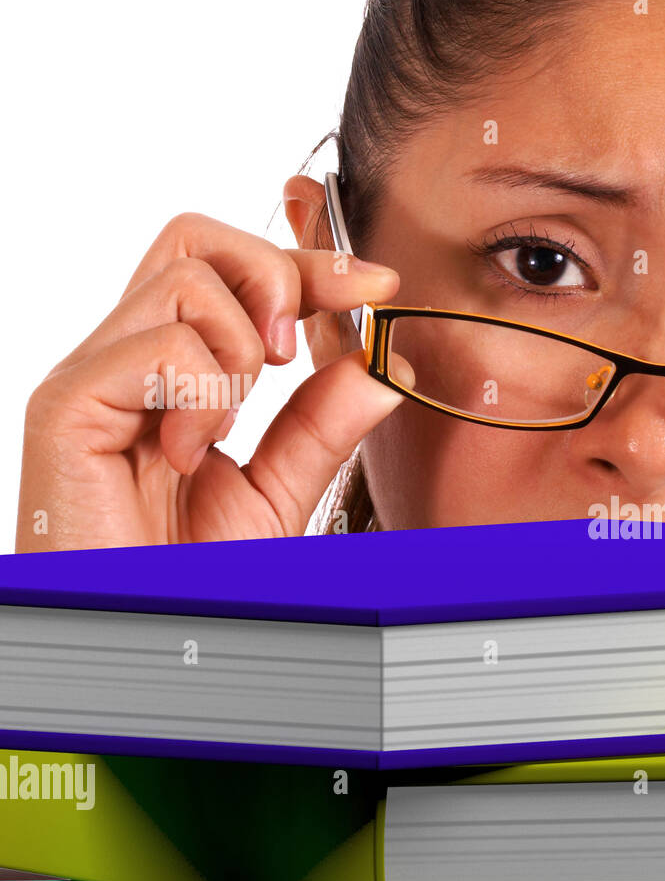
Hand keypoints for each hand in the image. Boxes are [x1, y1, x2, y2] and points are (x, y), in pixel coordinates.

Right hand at [16, 212, 408, 549]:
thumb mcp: (277, 494)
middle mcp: (123, 362)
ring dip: (240, 350)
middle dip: (275, 277)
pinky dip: (204, 394)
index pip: (232, 274)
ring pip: (186, 278)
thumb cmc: (186, 580)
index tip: (379, 286)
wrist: (141, 639)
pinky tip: (187, 454)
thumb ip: (323, 426)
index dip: (312, 267)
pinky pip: (163, 344)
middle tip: (293, 354)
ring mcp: (92, 377)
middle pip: (197, 241)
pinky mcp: (67, 405)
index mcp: (168, 376)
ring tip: (224, 428)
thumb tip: (381, 364)